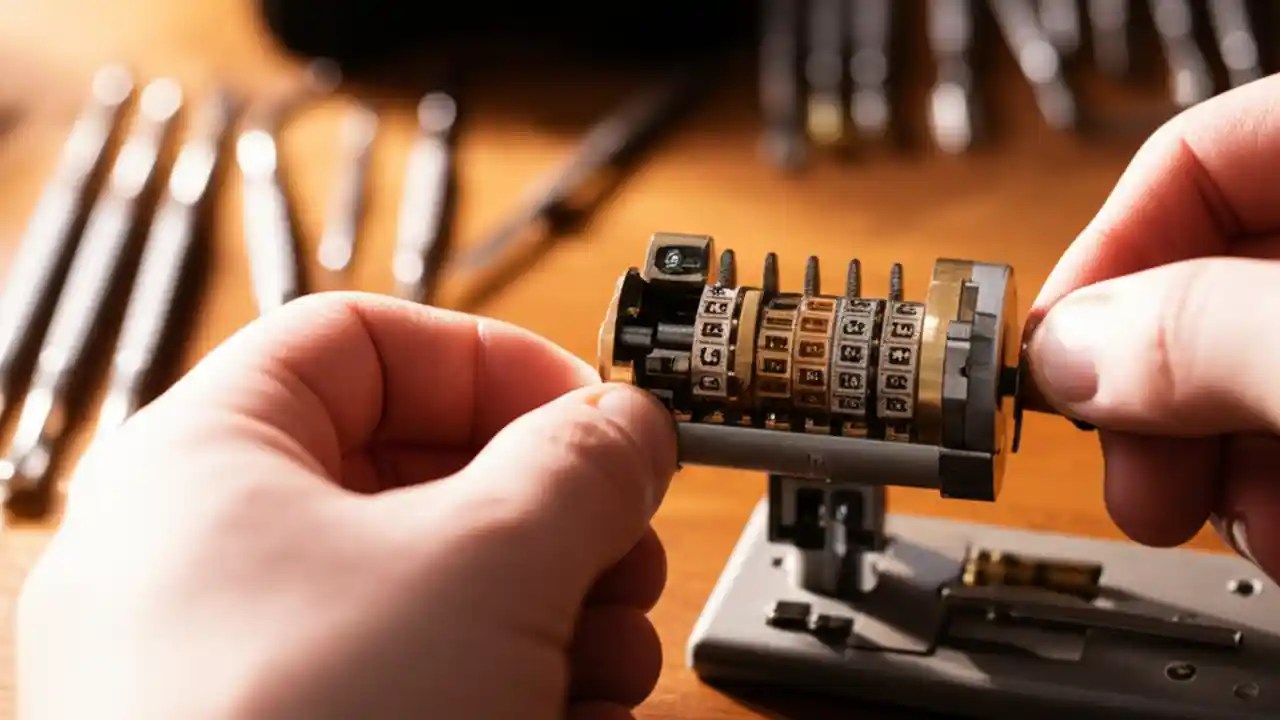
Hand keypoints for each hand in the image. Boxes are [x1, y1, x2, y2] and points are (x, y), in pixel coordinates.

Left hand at [16, 293, 676, 719]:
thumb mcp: (489, 563)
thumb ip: (581, 463)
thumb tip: (632, 425)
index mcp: (210, 459)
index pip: (364, 340)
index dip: (494, 362)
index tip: (592, 411)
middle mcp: (211, 555)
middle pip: (415, 470)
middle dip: (548, 509)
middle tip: (622, 543)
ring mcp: (245, 659)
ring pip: (431, 583)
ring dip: (549, 607)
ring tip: (607, 653)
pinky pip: (413, 672)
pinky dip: (504, 679)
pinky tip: (566, 717)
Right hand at [1025, 75, 1279, 577]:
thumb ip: (1202, 337)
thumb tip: (1069, 355)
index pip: (1203, 154)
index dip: (1111, 259)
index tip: (1052, 363)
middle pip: (1223, 283)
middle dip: (1163, 399)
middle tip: (1132, 479)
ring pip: (1264, 373)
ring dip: (1218, 465)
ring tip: (1231, 531)